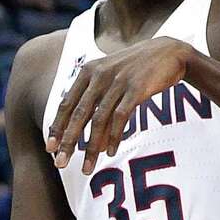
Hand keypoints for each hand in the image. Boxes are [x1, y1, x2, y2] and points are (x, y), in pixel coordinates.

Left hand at [46, 37, 193, 173]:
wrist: (169, 52)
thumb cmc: (139, 70)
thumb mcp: (113, 78)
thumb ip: (100, 105)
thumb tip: (96, 143)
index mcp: (89, 71)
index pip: (67, 103)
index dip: (57, 127)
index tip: (50, 148)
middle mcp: (100, 75)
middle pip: (79, 114)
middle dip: (68, 141)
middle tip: (60, 163)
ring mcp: (118, 82)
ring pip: (98, 120)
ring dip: (91, 146)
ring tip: (87, 167)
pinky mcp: (136, 88)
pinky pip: (121, 117)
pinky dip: (114, 136)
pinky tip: (110, 152)